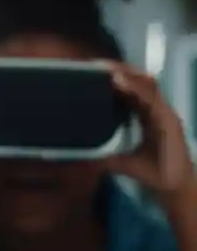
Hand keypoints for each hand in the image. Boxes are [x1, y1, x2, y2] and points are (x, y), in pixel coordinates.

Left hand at [106, 64, 196, 214]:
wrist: (172, 187)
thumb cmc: (149, 171)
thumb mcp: (118, 160)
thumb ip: (102, 154)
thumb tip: (78, 155)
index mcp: (146, 114)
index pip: (131, 89)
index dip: (114, 77)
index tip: (92, 69)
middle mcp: (156, 109)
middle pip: (138, 81)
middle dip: (118, 70)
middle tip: (94, 63)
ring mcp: (164, 113)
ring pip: (145, 85)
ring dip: (125, 74)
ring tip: (104, 67)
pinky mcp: (169, 121)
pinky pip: (151, 99)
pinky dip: (136, 88)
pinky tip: (119, 82)